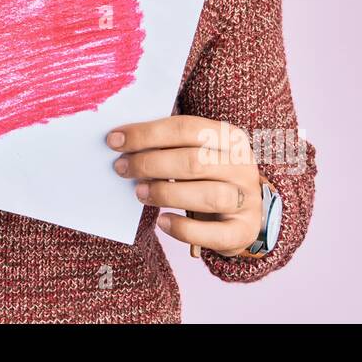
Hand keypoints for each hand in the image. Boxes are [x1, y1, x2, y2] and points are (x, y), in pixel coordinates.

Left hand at [107, 115, 261, 256]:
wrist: (244, 212)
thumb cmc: (209, 177)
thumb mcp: (198, 153)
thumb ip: (170, 146)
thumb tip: (123, 141)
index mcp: (229, 137)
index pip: (186, 128)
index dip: (147, 134)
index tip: (115, 140)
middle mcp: (242, 166)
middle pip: (194, 161)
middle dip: (150, 163)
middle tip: (122, 168)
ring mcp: (246, 199)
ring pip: (207, 195)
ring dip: (166, 193)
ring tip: (139, 192)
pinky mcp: (243, 231)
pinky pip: (214, 233)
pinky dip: (184, 228)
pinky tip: (162, 221)